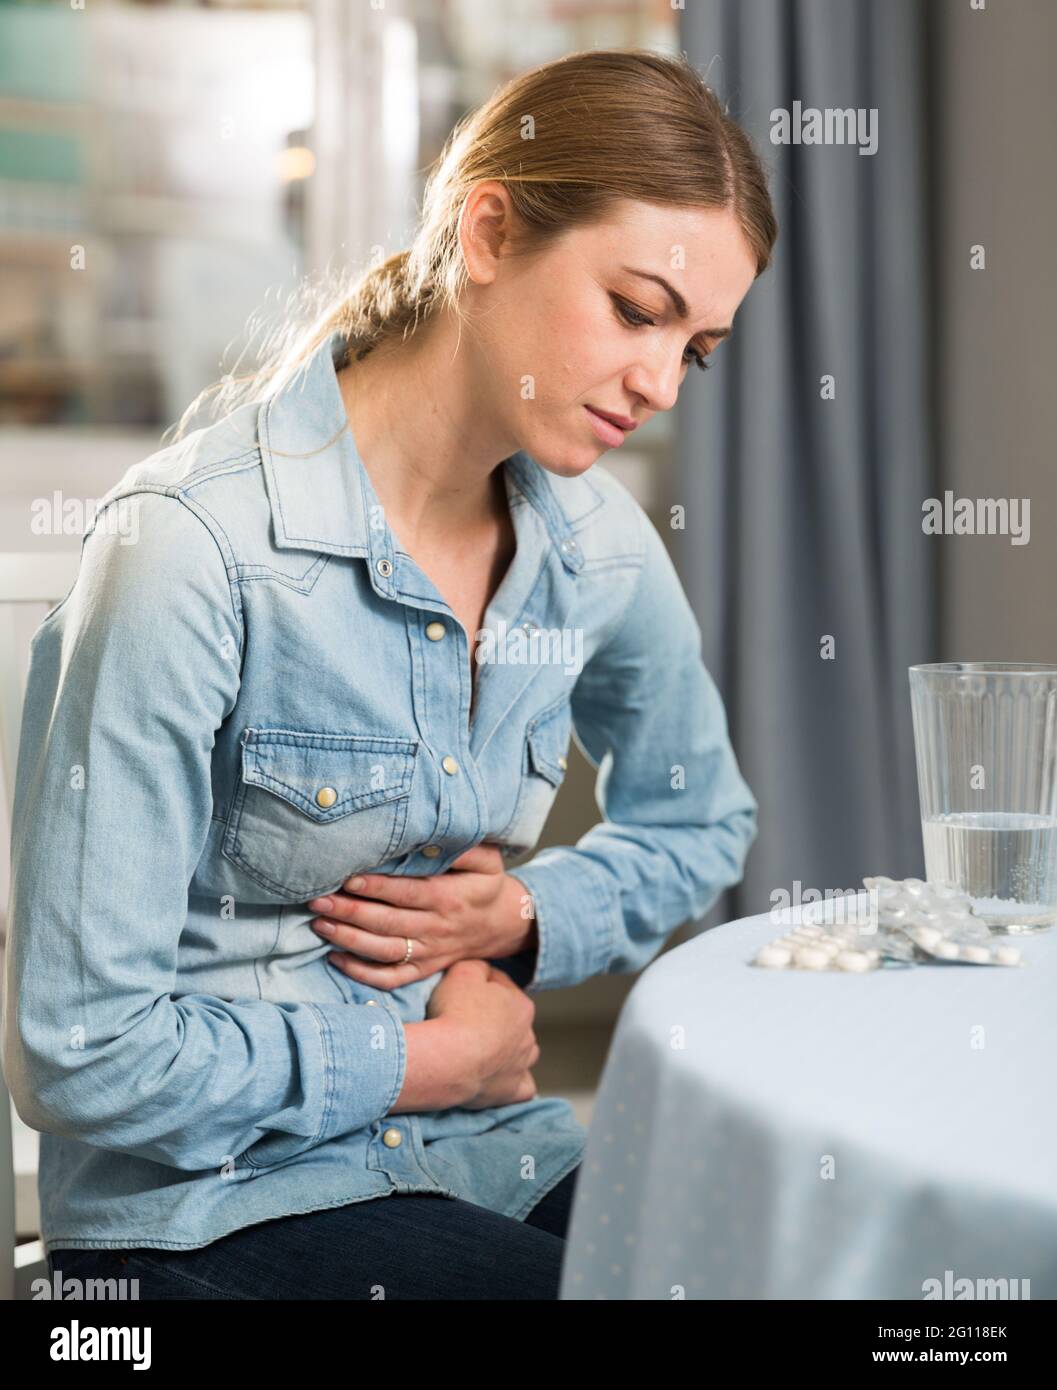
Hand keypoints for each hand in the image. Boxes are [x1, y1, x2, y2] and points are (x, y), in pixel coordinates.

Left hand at [306, 843, 535, 989]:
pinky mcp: (422, 968)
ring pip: (384, 951)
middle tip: (318, 900)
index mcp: (450, 898)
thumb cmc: (485, 884)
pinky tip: (334, 958)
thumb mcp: (487, 860)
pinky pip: (390, 978)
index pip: (408, 893)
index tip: (348, 878)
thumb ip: (464, 847)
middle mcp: (437, 928)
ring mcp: (429, 952)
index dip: (378, 888)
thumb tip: (432, 835)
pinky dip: (361, 973)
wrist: (502, 924)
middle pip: (389, 923)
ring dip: (349, 940)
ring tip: (320, 924)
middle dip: (350, 912)